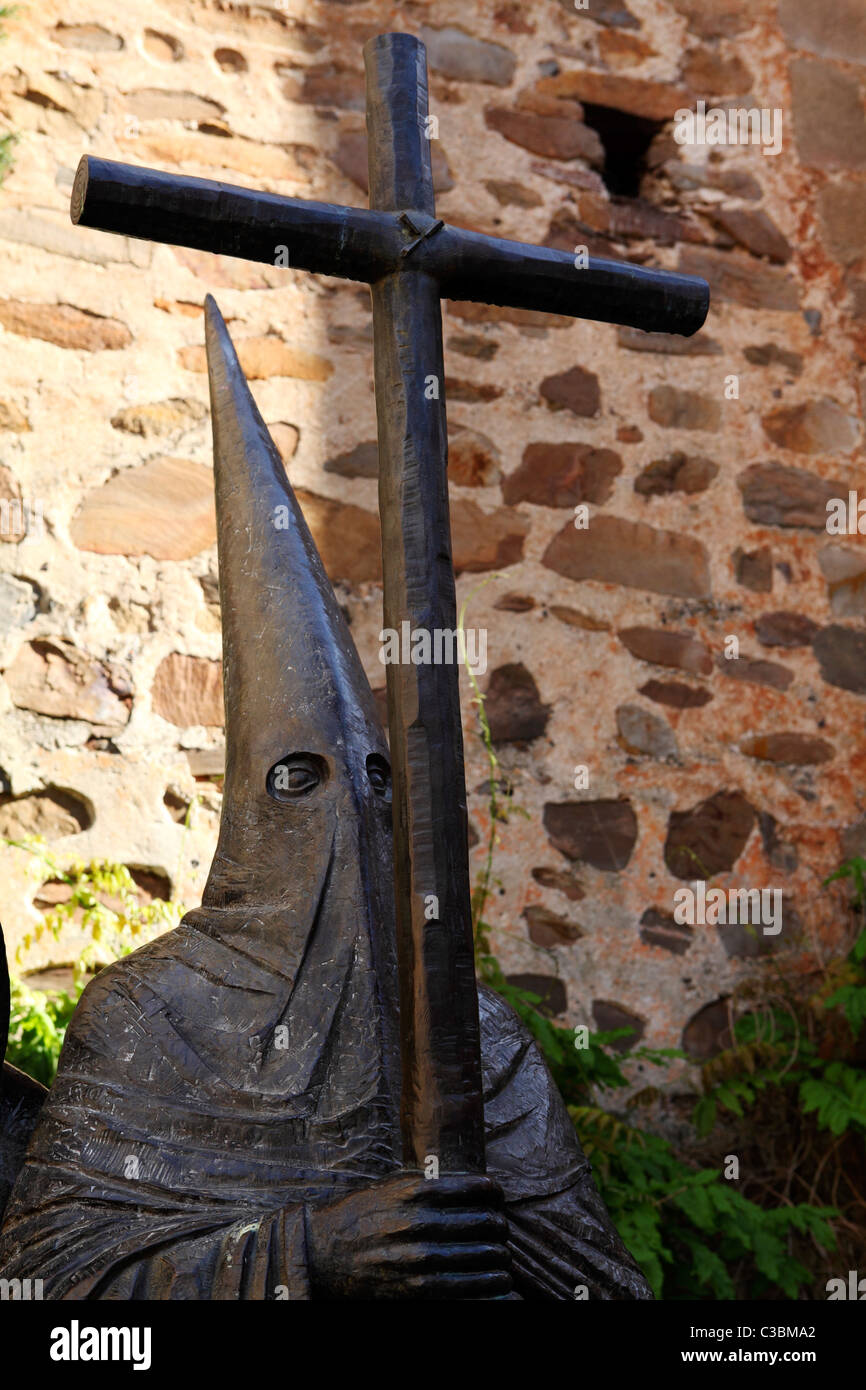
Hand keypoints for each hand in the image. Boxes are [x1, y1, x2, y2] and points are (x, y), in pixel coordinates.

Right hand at [305, 1171, 512, 1299]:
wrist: (321, 1252)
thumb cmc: (358, 1215)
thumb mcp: (390, 1186)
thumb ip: (426, 1183)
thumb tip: (468, 1183)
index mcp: (415, 1191)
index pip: (477, 1189)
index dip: (495, 1193)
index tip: (498, 1197)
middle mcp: (420, 1223)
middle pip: (485, 1223)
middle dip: (501, 1227)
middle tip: (501, 1229)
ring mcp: (419, 1259)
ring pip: (483, 1257)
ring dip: (502, 1258)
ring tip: (504, 1259)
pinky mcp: (416, 1289)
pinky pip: (467, 1288)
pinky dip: (490, 1285)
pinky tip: (499, 1282)